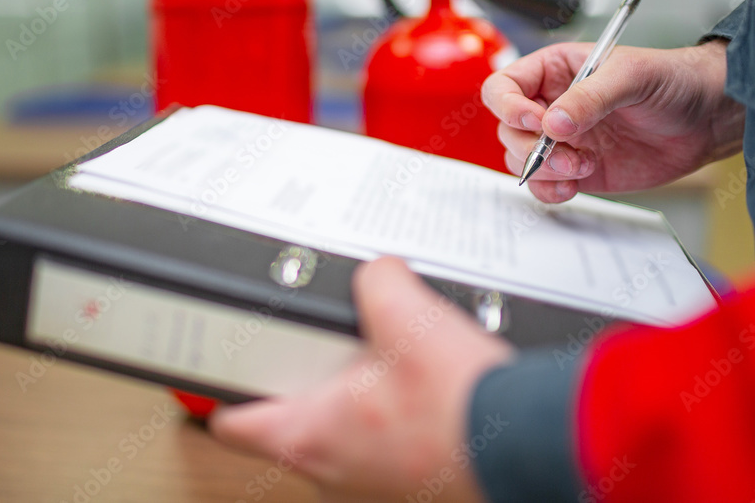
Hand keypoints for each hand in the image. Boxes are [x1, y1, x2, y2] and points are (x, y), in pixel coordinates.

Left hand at [210, 257, 514, 501]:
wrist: (529, 447)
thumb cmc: (463, 410)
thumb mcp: (409, 317)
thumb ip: (377, 282)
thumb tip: (377, 273)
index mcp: (310, 434)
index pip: (231, 421)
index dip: (225, 387)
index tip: (229, 367)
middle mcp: (331, 472)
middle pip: (290, 421)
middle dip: (308, 381)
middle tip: (327, 348)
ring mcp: (370, 487)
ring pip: (339, 437)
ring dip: (355, 402)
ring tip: (384, 367)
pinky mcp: (408, 487)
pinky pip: (380, 448)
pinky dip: (391, 420)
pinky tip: (422, 392)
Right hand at [482, 40, 744, 202]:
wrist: (707, 120)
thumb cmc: (672, 81)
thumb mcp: (632, 76)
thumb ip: (591, 97)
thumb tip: (554, 123)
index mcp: (553, 71)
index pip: (503, 87)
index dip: (509, 106)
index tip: (538, 121)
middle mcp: (550, 105)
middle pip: (507, 129)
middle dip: (532, 146)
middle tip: (568, 152)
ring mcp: (561, 140)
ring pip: (520, 159)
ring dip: (544, 170)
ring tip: (583, 167)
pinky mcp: (575, 170)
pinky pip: (543, 185)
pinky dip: (550, 190)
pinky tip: (575, 185)